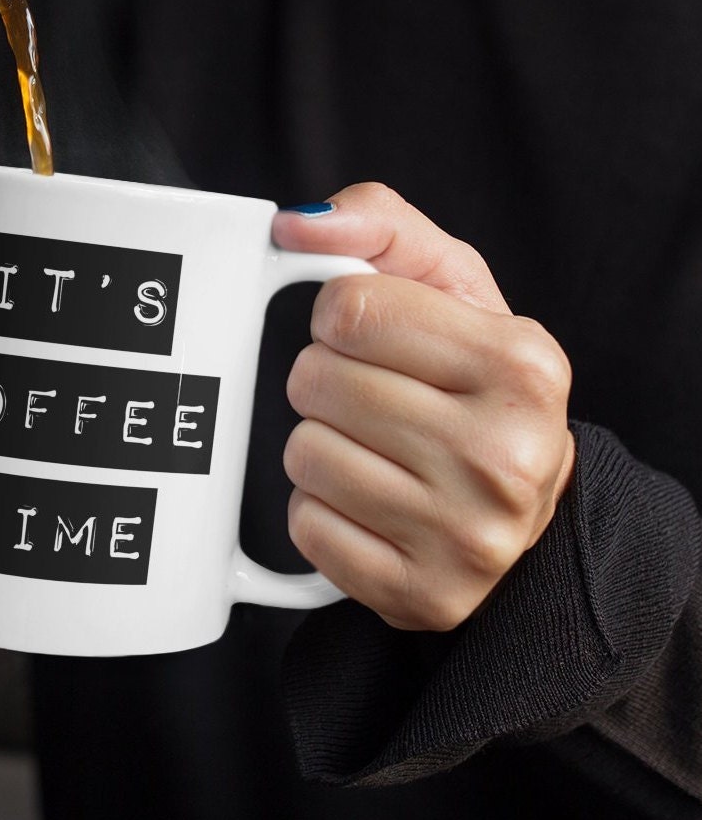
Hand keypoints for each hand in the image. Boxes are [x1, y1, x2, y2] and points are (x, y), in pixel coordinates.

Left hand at [273, 183, 575, 631]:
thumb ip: (376, 223)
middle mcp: (508, 456)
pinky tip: (371, 500)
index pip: (347, 308)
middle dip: (326, 376)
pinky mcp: (423, 596)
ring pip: (303, 452)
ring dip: (321, 440)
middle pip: (316, 380)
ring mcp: (469, 537)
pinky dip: (322, 508)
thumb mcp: (448, 282)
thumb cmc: (472, 378)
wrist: (520, 504)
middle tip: (375, 394)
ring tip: (377, 446)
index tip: (370, 333)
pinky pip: (307, 525)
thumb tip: (295, 225)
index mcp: (523, 364)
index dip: (338, 314)